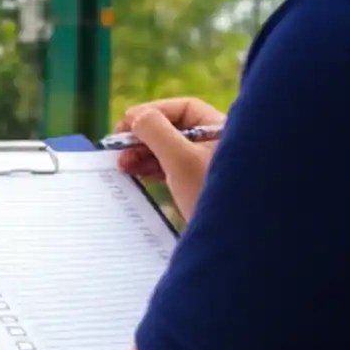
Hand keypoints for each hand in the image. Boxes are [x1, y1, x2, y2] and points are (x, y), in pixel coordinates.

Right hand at [114, 97, 225, 219]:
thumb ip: (156, 132)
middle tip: (119, 149)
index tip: (126, 123)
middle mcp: (216, 144)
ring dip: (142, 154)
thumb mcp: (180, 159)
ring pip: (168, 151)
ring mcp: (206, 166)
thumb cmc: (210, 195)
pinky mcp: (198, 186)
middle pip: (173, 129)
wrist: (230, 239)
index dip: (153, 112)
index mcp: (221, 130)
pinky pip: (170, 170)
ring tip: (122, 164)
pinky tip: (135, 173)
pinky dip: (150, 169)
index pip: (183, 109)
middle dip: (143, 137)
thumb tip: (137, 116)